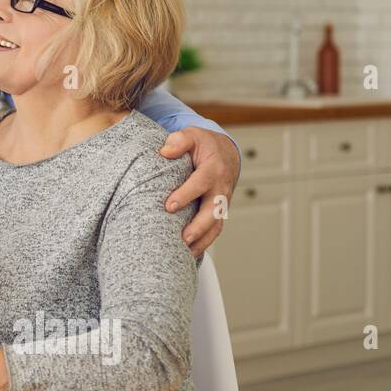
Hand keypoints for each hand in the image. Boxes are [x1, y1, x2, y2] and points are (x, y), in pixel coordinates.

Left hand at [159, 126, 240, 257]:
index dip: (186, 195)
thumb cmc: (203, 145)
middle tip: (182, 237)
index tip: (169, 205)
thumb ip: (179, 140)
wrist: (225, 153)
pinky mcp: (218, 212)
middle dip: (199, 226)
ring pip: (216, 225)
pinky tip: (188, 254)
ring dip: (202, 240)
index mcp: (213, 169)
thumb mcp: (192, 135)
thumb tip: (165, 151)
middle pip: (214, 211)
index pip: (200, 183)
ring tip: (185, 252)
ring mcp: (221, 203)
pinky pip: (214, 231)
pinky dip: (204, 243)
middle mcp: (220, 189)